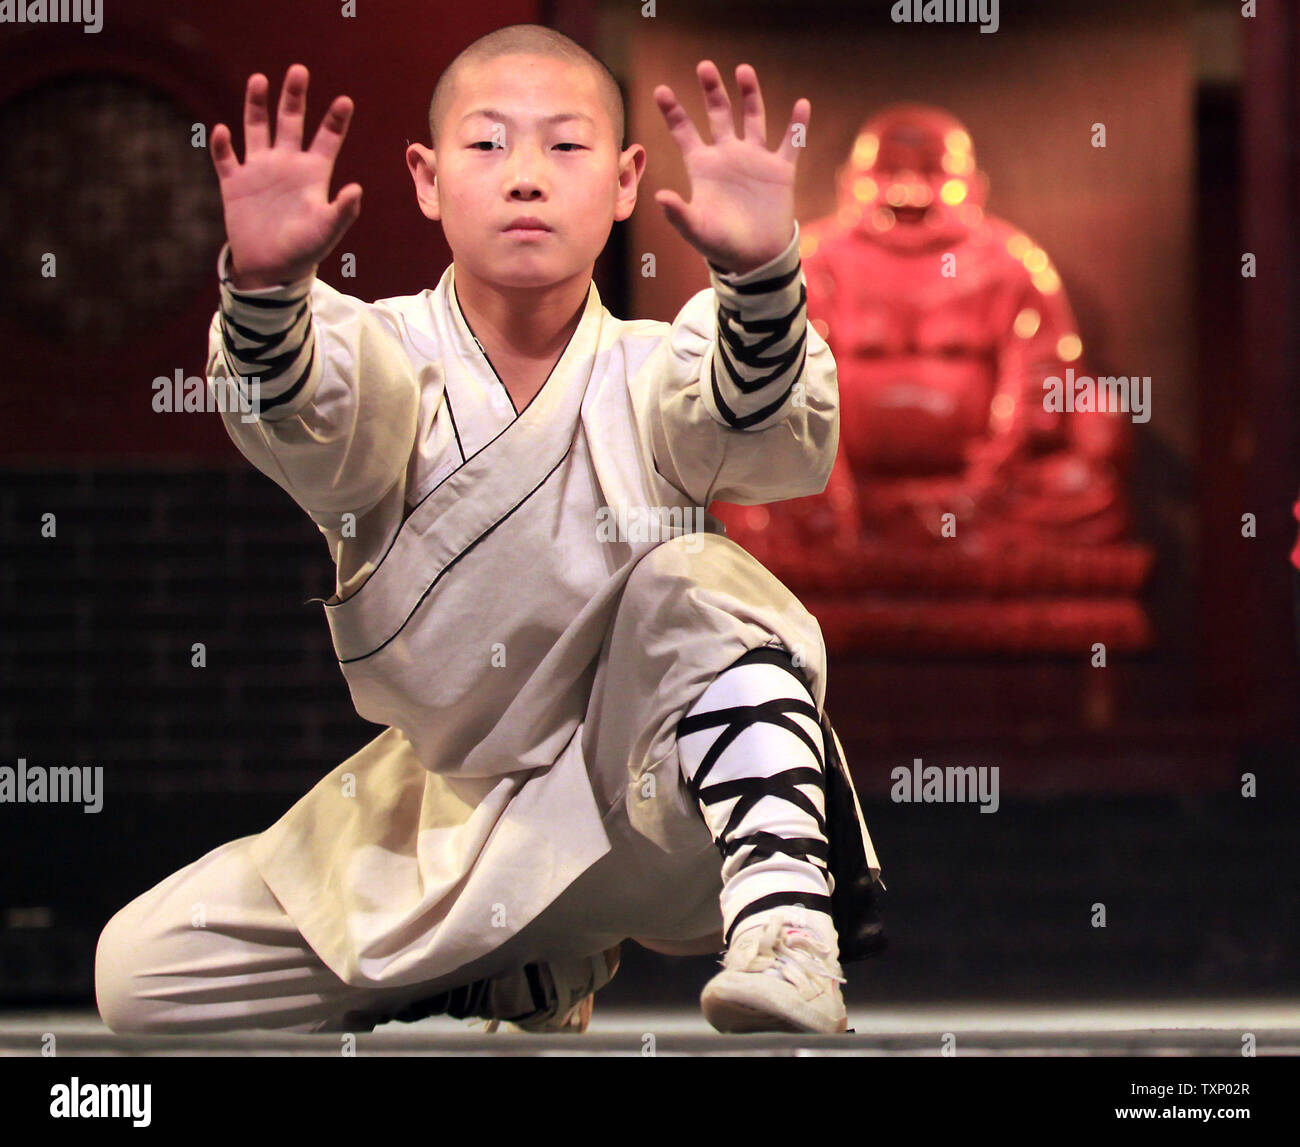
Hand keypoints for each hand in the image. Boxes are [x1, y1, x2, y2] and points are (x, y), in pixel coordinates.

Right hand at [210, 64, 361, 288]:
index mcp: (312, 174)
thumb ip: (342, 211)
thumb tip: (357, 189)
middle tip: (299, 70)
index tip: (345, 100)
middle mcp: (286, 165)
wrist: (270, 270)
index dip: (335, 120)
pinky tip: (222, 131)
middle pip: (290, 122)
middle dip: (294, 97)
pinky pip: (226, 158)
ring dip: (257, 106)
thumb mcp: (326, 231)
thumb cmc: (303, 252)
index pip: (327, 140)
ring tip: (259, 79)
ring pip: (256, 129)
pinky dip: (222, 145)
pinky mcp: (234, 184)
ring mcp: (259, 172)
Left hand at [653, 61, 804, 274]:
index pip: (684, 132)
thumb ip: (678, 213)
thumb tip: (659, 196)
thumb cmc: (720, 246)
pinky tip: (802, 105)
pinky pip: (791, 143)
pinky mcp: (780, 171)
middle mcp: (728, 156)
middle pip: (718, 113)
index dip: (673, 111)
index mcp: (703, 167)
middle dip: (712, 90)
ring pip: (752, 117)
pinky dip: (797, 126)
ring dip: (749, 94)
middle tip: (704, 66)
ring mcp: (754, 160)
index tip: (661, 90)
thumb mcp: (696, 230)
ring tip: (743, 70)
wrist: (755, 259)